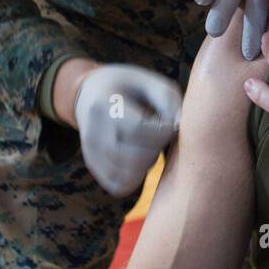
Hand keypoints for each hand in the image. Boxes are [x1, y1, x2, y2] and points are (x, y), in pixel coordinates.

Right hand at [74, 64, 182, 196]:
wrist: (92, 93)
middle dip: (158, 148)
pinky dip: (137, 177)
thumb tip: (177, 127)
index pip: (137, 130)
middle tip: (162, 134)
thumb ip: (168, 100)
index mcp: (103, 106)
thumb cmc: (130, 87)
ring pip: (129, 176)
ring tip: (149, 143)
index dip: (163, 130)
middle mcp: (92, 134)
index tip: (171, 122)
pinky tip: (140, 156)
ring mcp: (91, 154)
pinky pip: (120, 186)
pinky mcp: (94, 169)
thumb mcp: (151, 82)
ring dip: (149, 163)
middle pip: (135, 157)